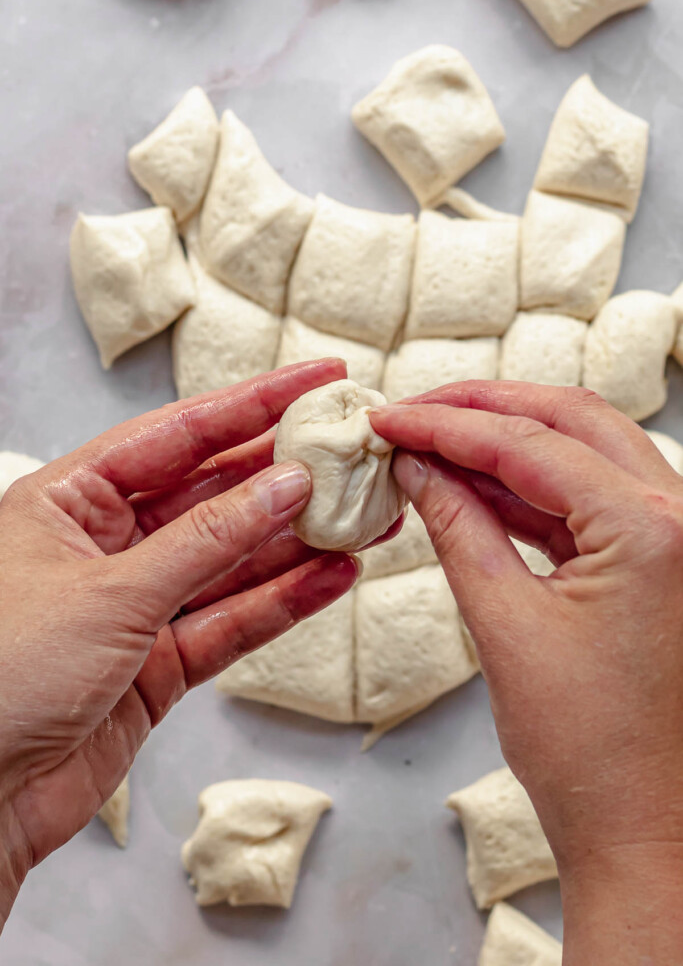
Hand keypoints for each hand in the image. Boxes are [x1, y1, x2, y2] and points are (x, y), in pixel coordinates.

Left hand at [0, 360, 361, 930]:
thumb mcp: (112, 591)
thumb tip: (283, 486)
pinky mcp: (158, 665)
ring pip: (233, 561)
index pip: (178, 434)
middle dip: (287, 476)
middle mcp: (105, 545)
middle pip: (214, 495)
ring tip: (366, 518)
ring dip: (299, 542)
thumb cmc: (2, 677)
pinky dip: (284, 602)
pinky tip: (334, 577)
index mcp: (70, 500)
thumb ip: (208, 540)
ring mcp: (136, 606)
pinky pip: (232, 621)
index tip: (317, 381)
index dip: (254, 403)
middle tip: (355, 454)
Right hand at [370, 382, 682, 964]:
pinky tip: (470, 487)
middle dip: (486, 408)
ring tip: (431, 444)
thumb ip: (457, 530)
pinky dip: (528, 490)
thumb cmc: (589, 753)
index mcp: (651, 531)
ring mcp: (675, 539)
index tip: (391, 418)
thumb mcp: (505, 627)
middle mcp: (679, 519)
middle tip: (415, 410)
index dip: (447, 424)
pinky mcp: (657, 562)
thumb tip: (417, 470)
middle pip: (571, 420)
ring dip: (506, 445)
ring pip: (583, 452)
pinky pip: (587, 501)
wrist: (643, 832)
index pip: (530, 445)